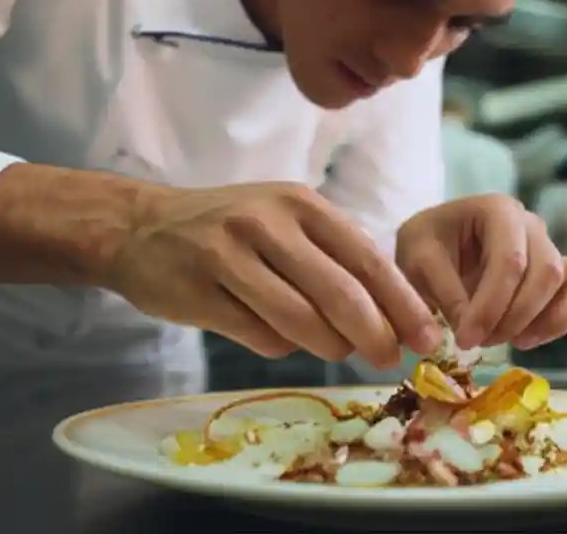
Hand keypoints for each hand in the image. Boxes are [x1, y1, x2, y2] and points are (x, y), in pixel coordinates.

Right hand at [107, 183, 441, 368]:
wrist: (140, 227)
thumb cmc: (228, 227)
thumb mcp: (283, 220)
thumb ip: (332, 258)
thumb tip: (390, 316)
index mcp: (300, 204)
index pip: (368, 259)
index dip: (403, 304)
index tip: (426, 338)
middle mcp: (267, 224)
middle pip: (341, 294)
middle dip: (375, 336)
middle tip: (389, 360)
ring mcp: (230, 256)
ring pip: (301, 322)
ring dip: (329, 347)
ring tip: (337, 351)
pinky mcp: (200, 293)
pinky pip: (259, 336)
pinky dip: (280, 346)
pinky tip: (277, 337)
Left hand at [395, 195, 566, 350]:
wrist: (435, 245)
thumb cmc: (426, 247)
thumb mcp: (415, 259)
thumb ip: (441, 289)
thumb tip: (470, 327)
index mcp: (498, 210)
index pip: (511, 261)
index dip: (491, 307)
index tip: (465, 339)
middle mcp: (533, 225)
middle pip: (547, 274)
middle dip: (516, 317)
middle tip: (483, 341)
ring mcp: (554, 248)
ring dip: (554, 321)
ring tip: (518, 341)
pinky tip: (545, 335)